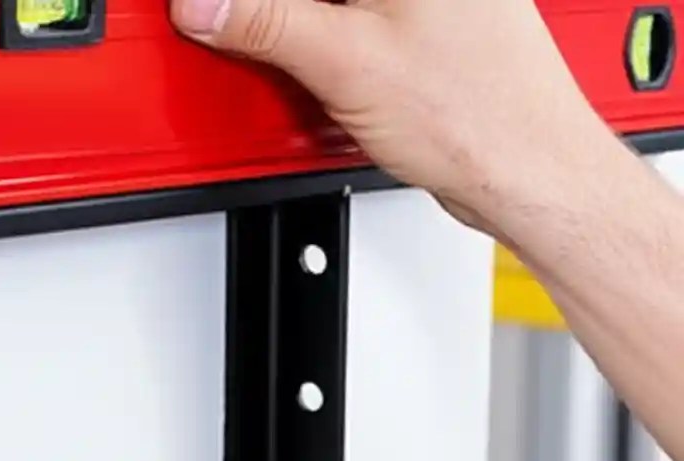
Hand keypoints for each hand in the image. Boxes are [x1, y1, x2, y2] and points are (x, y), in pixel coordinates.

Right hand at [169, 0, 629, 236]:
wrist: (529, 173)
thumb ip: (264, 22)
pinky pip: (357, 22)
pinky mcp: (428, 29)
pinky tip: (316, 69)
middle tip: (226, 26)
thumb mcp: (343, 61)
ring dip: (295, 25)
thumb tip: (203, 5)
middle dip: (275, 16)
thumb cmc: (478, 117)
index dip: (251, 1)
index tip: (207, 8)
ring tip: (264, 46)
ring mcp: (432, 0)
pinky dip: (324, 41)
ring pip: (335, 5)